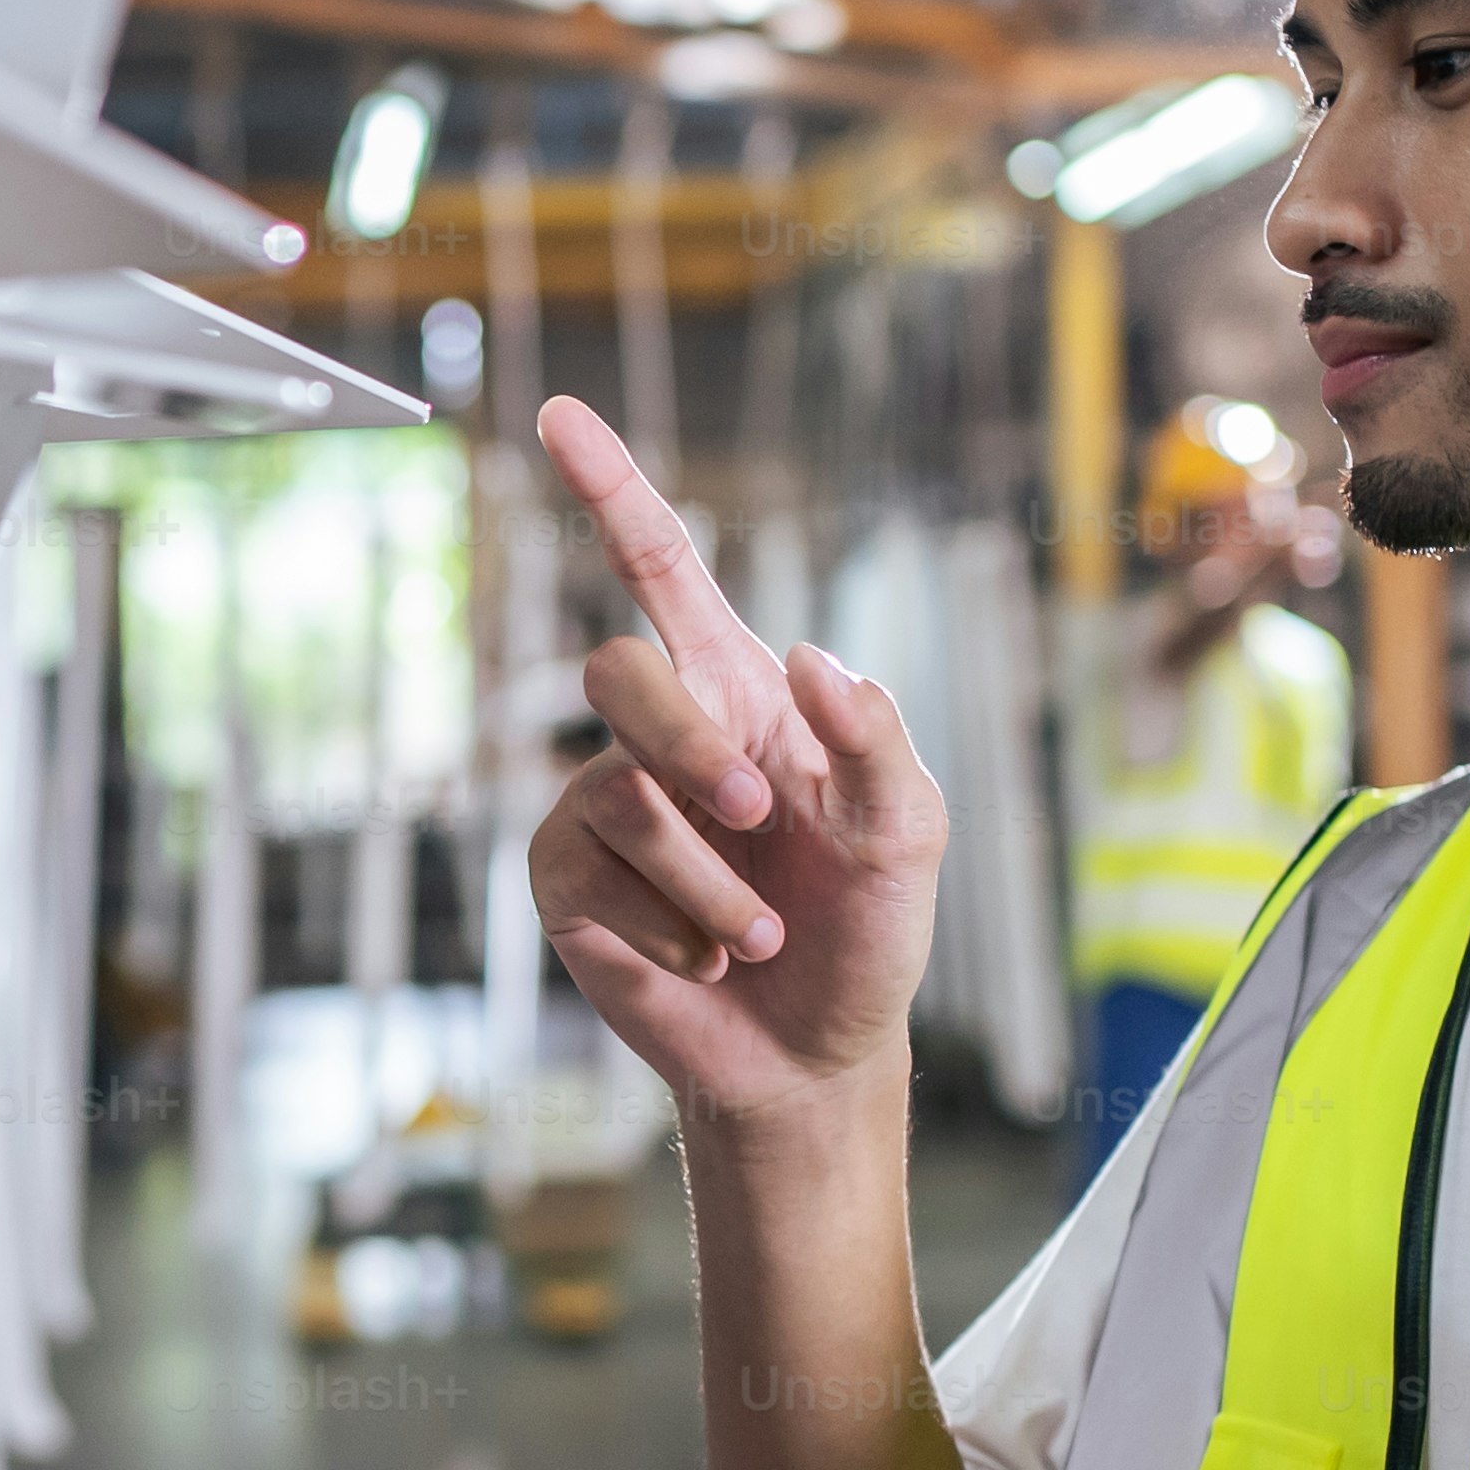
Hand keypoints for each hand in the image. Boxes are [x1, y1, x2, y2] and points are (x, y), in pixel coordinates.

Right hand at [520, 398, 946, 1130]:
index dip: (610, 489)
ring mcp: (602, 809)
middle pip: (616, 674)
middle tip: (758, 823)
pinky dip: (669, 931)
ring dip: (709, 881)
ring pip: (620, 797)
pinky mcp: (567, 885)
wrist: (812, 1054)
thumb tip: (813, 659)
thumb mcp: (909, 832)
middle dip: (687, 750)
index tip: (560, 414)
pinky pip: (593, 880)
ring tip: (754, 935)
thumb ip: (875, 736)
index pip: (660, 569)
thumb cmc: (866, 930)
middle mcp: (662, 737)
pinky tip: (701, 959)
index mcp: (741, 692)